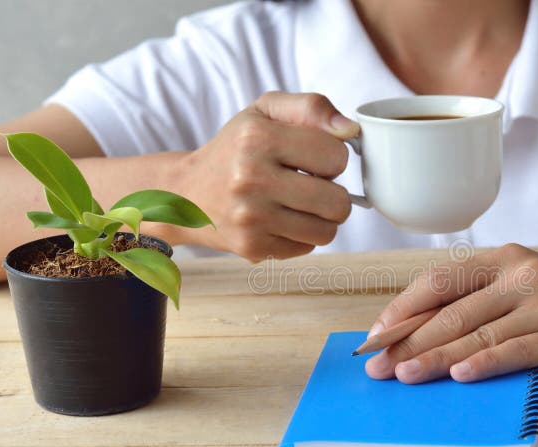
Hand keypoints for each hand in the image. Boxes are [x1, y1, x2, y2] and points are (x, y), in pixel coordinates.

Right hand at [173, 92, 358, 260]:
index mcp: (257, 137)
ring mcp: (250, 218)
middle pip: (338, 202)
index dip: (332, 157)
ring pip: (327, 231)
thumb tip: (350, 129)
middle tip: (311, 185)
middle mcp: (250, 178)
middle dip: (334, 194)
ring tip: (298, 204)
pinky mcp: (252, 247)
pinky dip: (301, 236)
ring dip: (321, 218)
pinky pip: (307, 248)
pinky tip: (281, 220)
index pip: (337, 157)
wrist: (187, 192)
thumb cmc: (236, 147)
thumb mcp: (266, 111)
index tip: (312, 157)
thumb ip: (312, 108)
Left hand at [365, 244, 537, 382]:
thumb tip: (424, 331)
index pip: (440, 280)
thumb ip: (482, 299)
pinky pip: (517, 348)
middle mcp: (521, 274)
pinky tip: (460, 375)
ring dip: (437, 357)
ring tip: (405, 375)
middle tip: (378, 366)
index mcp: (504, 258)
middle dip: (409, 340)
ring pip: (479, 332)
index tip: (376, 335)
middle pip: (453, 310)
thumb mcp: (525, 282)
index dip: (404, 308)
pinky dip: (486, 363)